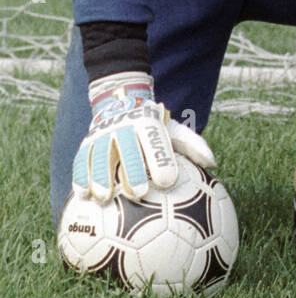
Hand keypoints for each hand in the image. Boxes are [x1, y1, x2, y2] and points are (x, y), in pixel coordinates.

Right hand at [73, 72, 215, 202]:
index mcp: (148, 125)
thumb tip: (212, 162)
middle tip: (138, 193)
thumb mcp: (174, 129)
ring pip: (101, 155)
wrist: (121, 100)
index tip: (167, 181)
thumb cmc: (154, 126)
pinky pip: (82, 159)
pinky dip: (81, 175)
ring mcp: (103, 135)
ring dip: (101, 176)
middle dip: (133, 170)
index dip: (161, 161)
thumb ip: (192, 145)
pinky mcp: (87, 143)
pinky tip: (81, 195)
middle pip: (127, 150)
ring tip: (103, 197)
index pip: (156, 143)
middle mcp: (125, 129)